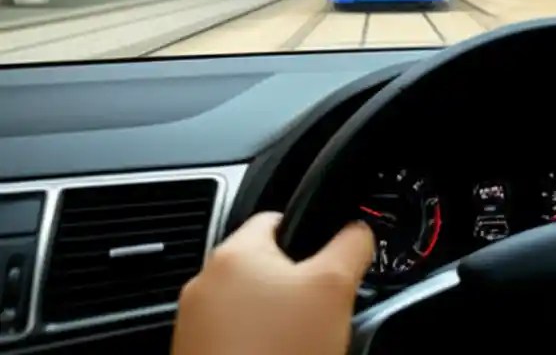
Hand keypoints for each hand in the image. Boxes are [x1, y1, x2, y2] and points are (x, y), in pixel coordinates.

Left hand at [171, 211, 373, 354]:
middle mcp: (204, 283)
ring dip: (279, 319)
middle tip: (320, 314)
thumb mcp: (334, 288)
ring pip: (253, 305)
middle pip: (268, 267)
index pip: (279, 217)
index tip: (331, 265)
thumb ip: (352, 244)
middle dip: (298, 287)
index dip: (314, 237)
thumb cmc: (279, 353)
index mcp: (234, 252)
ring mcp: (194, 324)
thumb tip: (358, 229)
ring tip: (300, 344)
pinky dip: (260, 345)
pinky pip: (237, 337)